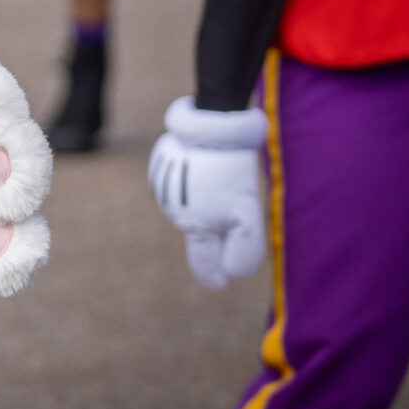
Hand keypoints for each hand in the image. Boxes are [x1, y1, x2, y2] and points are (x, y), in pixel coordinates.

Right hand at [149, 98, 268, 290]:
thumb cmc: (233, 172)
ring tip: (218, 182)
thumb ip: (243, 246)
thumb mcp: (247, 212)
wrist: (210, 125)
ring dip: (203, 205)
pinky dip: (192, 185)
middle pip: (198, 234)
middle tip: (232, 215)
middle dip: (214, 234)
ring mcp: (164, 189)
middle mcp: (175, 212)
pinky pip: (179, 187)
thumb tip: (235, 273)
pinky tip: (203, 169)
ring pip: (189, 209)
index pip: (203, 263)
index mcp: (195, 226)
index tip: (222, 283)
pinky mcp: (161, 168)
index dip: (214, 276)